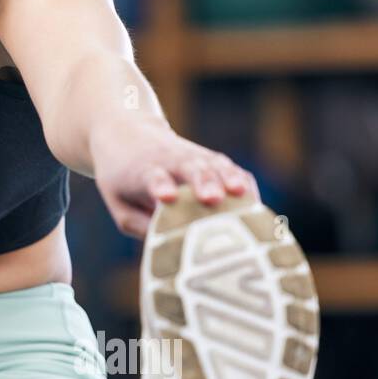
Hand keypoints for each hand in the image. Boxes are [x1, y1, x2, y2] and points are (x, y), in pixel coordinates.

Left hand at [90, 117, 260, 238]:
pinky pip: (234, 171)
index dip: (160, 185)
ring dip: (230, 179)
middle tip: (212, 198)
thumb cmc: (123, 178)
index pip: (152, 176)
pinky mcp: (214, 160)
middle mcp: (171, 160)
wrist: (129, 132)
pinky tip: (257, 205)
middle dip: (203, 182)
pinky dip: (245, 184)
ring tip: (242, 194)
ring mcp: (196, 157)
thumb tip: (170, 246)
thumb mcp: (119, 203)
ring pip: (216, 166)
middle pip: (189, 168)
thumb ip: (140, 225)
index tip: (166, 196)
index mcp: (143, 170)